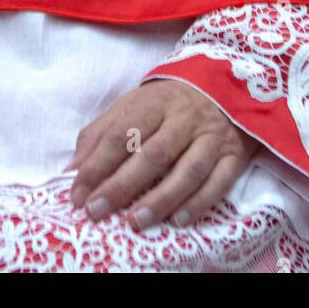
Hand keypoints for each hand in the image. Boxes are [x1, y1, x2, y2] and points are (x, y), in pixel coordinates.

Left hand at [67, 79, 260, 230]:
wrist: (224, 86)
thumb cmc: (166, 104)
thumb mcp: (132, 106)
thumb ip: (100, 134)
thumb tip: (73, 170)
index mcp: (154, 102)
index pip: (122, 133)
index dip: (97, 164)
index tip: (78, 194)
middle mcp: (185, 118)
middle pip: (154, 153)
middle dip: (122, 185)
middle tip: (97, 211)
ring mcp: (212, 136)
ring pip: (189, 169)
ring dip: (162, 198)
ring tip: (136, 221)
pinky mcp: (234, 155)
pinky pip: (220, 181)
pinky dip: (199, 202)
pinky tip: (178, 220)